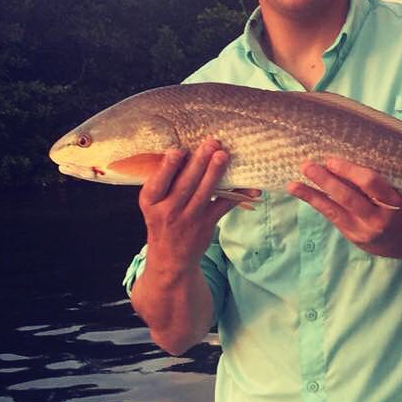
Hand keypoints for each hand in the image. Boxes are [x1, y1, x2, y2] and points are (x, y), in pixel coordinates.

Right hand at [139, 139, 257, 269]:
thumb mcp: (153, 203)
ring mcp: (189, 218)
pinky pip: (224, 206)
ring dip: (215, 173)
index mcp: (151, 201)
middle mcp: (168, 210)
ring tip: (223, 155)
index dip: (168, 167)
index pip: (158, 182)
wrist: (170, 257)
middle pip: (185, 184)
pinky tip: (250, 186)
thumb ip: (163, 181)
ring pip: (205, 193)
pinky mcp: (207, 224)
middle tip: (210, 144)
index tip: (178, 151)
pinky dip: (238, 195)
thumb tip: (184, 150)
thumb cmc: (162, 220)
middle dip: (199, 162)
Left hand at [288, 157, 401, 259]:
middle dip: (325, 181)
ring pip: (334, 210)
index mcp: (393, 202)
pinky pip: (333, 217)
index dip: (349, 171)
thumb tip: (340, 161)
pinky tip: (304, 194)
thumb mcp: (395, 192)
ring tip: (293, 184)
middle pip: (348, 197)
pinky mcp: (353, 238)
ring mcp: (364, 231)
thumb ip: (373, 183)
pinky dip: (318, 203)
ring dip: (312, 195)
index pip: (371, 183)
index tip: (331, 160)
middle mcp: (378, 219)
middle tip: (307, 166)